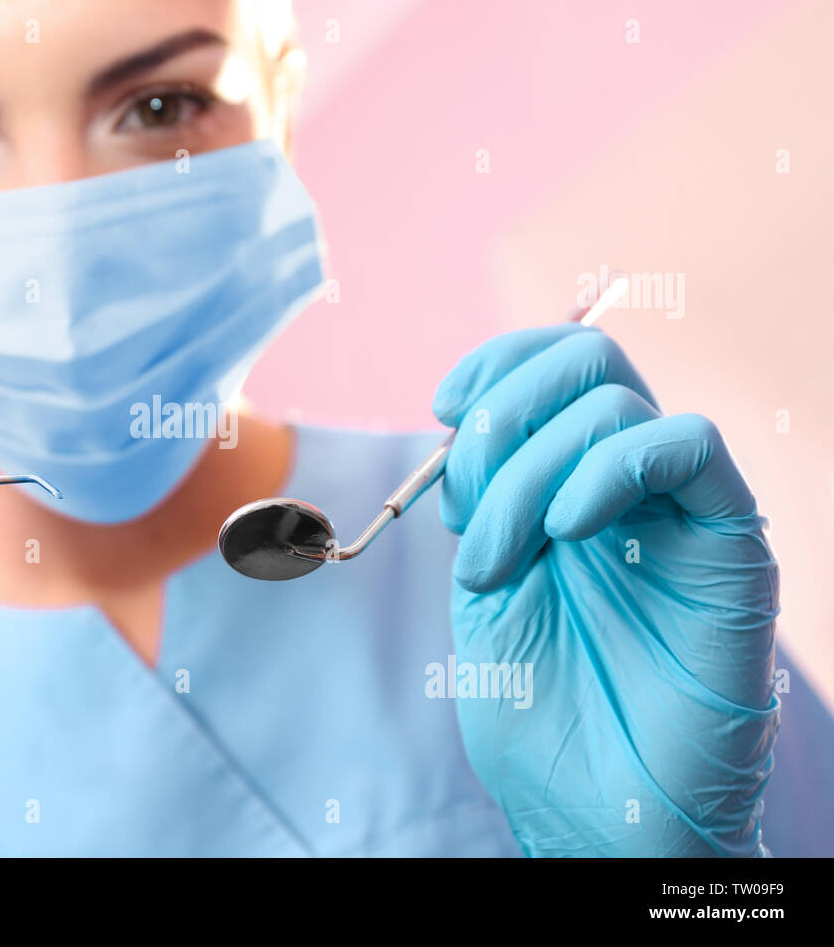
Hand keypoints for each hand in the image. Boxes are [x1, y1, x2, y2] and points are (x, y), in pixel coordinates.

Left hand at [433, 324, 778, 855]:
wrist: (597, 809)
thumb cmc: (540, 713)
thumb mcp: (485, 587)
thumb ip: (482, 501)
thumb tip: (467, 422)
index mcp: (567, 485)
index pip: (550, 366)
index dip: (494, 365)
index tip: (444, 408)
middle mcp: (626, 485)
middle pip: (585, 361)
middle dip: (504, 412)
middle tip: (467, 508)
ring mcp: (676, 509)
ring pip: (616, 401)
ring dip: (529, 472)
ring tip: (501, 562)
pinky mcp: (727, 543)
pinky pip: (686, 444)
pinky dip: (609, 467)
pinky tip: (568, 531)